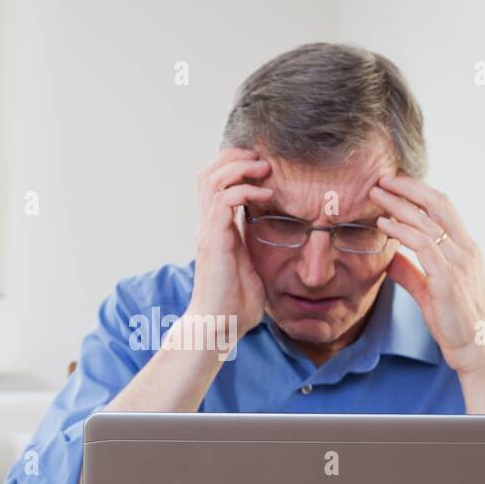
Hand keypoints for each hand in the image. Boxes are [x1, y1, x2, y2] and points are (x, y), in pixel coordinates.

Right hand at [189, 147, 273, 335]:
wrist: (220, 325)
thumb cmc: (238, 303)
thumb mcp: (252, 264)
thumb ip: (256, 244)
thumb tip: (277, 233)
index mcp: (216, 227)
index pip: (214, 182)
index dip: (235, 165)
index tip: (263, 165)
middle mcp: (208, 224)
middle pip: (207, 172)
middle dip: (235, 158)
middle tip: (263, 159)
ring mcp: (208, 230)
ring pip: (212, 179)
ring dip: (240, 167)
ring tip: (264, 169)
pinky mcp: (214, 240)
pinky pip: (224, 200)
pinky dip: (245, 190)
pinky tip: (266, 195)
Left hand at [369, 175, 484, 380]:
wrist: (475, 348)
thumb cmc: (454, 320)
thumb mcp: (429, 290)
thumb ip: (411, 272)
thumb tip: (389, 257)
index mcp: (465, 248)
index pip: (443, 207)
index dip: (418, 191)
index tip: (394, 183)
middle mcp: (465, 250)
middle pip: (437, 204)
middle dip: (409, 187)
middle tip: (382, 178)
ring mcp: (459, 263)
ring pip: (427, 222)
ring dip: (399, 205)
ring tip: (376, 195)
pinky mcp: (448, 280)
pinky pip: (423, 246)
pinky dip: (402, 231)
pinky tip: (384, 225)